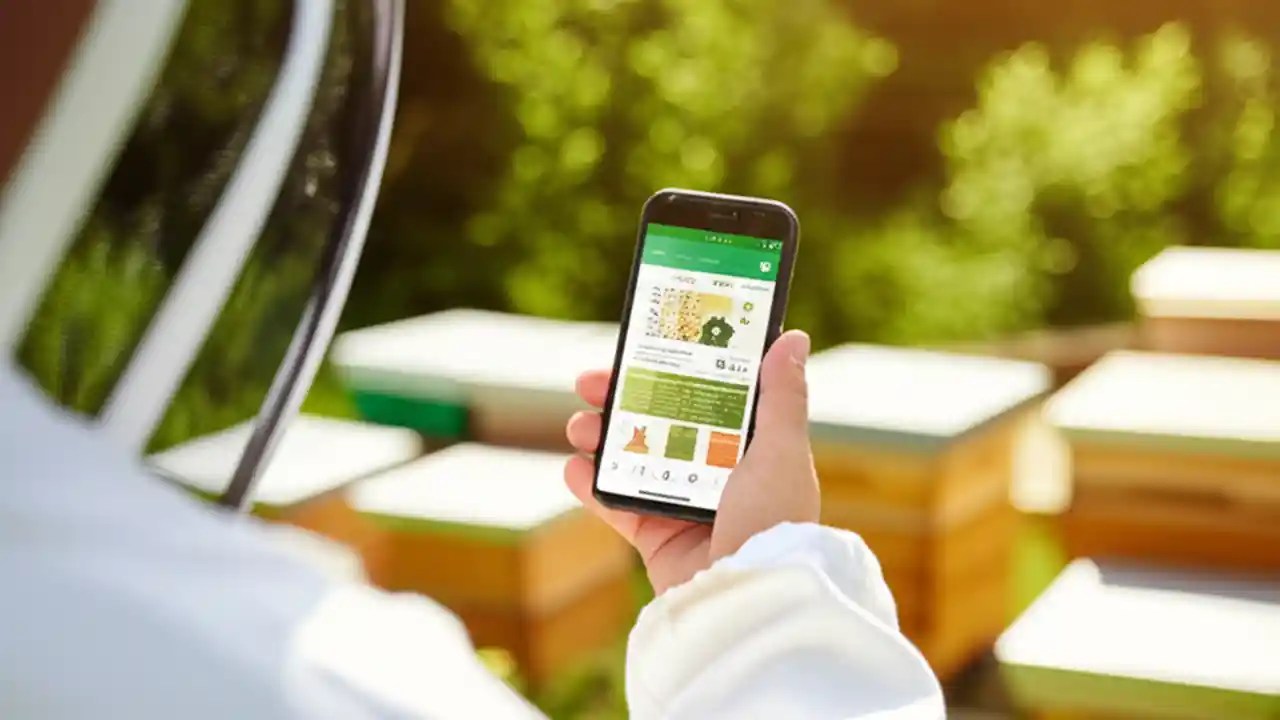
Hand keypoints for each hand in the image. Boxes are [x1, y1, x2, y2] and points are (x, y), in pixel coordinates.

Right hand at [564, 330, 819, 594]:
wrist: (749, 594)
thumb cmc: (774, 521)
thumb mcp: (783, 450)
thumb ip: (782, 396)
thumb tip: (792, 337)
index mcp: (747, 449)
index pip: (704, 397)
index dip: (672, 371)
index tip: (643, 348)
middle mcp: (713, 474)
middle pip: (657, 422)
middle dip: (621, 399)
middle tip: (591, 382)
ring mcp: (681, 505)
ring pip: (630, 458)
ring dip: (599, 437)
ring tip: (581, 426)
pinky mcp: (655, 538)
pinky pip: (614, 506)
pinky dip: (588, 486)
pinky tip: (574, 467)